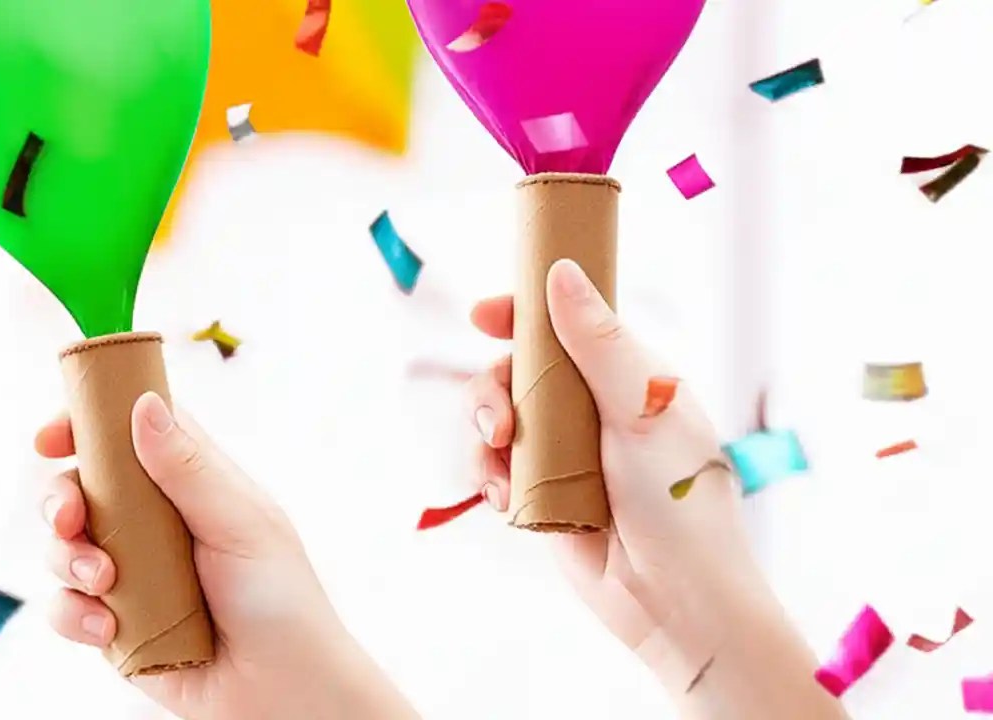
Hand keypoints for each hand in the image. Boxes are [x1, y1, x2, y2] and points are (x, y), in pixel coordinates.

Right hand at [35, 394, 417, 719]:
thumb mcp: (240, 524)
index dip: (86, 424)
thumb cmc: (281, 602)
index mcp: (192, 484)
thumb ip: (188, 468)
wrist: (282, 695)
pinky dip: (75, 614)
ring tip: (104, 580)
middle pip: (82, 487)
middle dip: (60, 498)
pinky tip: (107, 626)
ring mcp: (132, 573)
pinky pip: (67, 608)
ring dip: (68, 559)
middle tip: (68, 518)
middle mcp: (155, 523)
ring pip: (64, 547)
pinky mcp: (115, 624)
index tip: (50, 436)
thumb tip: (144, 404)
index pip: (131, 433)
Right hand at [467, 260, 844, 717]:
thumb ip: (596, 343)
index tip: (481, 315)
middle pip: (517, 370)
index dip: (520, 312)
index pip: (565, 324)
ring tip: (499, 475)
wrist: (677, 604)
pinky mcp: (543, 494)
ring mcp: (565, 452)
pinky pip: (496, 468)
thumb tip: (560, 271)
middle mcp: (592, 408)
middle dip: (493, 391)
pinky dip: (490, 478)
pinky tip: (506, 501)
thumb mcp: (641, 412)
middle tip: (496, 426)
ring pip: (499, 419)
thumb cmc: (680, 503)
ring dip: (485, 441)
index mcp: (627, 376)